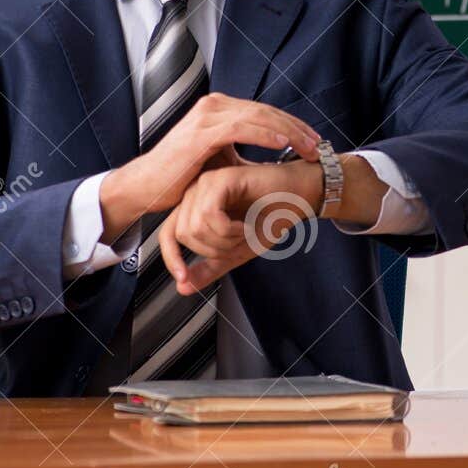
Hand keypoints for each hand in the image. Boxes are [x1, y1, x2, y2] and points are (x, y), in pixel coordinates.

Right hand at [98, 93, 319, 240]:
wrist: (146, 187)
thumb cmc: (182, 177)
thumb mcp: (217, 159)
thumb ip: (240, 150)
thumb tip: (272, 155)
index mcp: (220, 109)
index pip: (265, 112)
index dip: (293, 125)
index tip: (314, 142)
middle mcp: (214, 105)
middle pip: (267, 111)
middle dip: (297, 129)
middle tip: (320, 146)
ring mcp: (207, 116)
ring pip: (259, 117)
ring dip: (289, 132)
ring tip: (310, 148)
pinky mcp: (202, 133)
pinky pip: (242, 128)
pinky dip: (265, 135)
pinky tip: (284, 144)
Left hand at [158, 162, 323, 293]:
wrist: (300, 198)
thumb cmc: (272, 217)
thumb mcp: (235, 252)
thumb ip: (209, 268)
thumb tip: (183, 288)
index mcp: (195, 206)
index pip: (167, 235)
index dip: (172, 259)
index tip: (183, 279)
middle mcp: (196, 192)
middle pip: (182, 235)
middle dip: (214, 249)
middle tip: (238, 243)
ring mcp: (206, 183)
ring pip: (194, 227)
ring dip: (224, 240)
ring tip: (244, 232)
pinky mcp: (221, 179)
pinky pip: (210, 215)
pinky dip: (229, 229)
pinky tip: (246, 226)